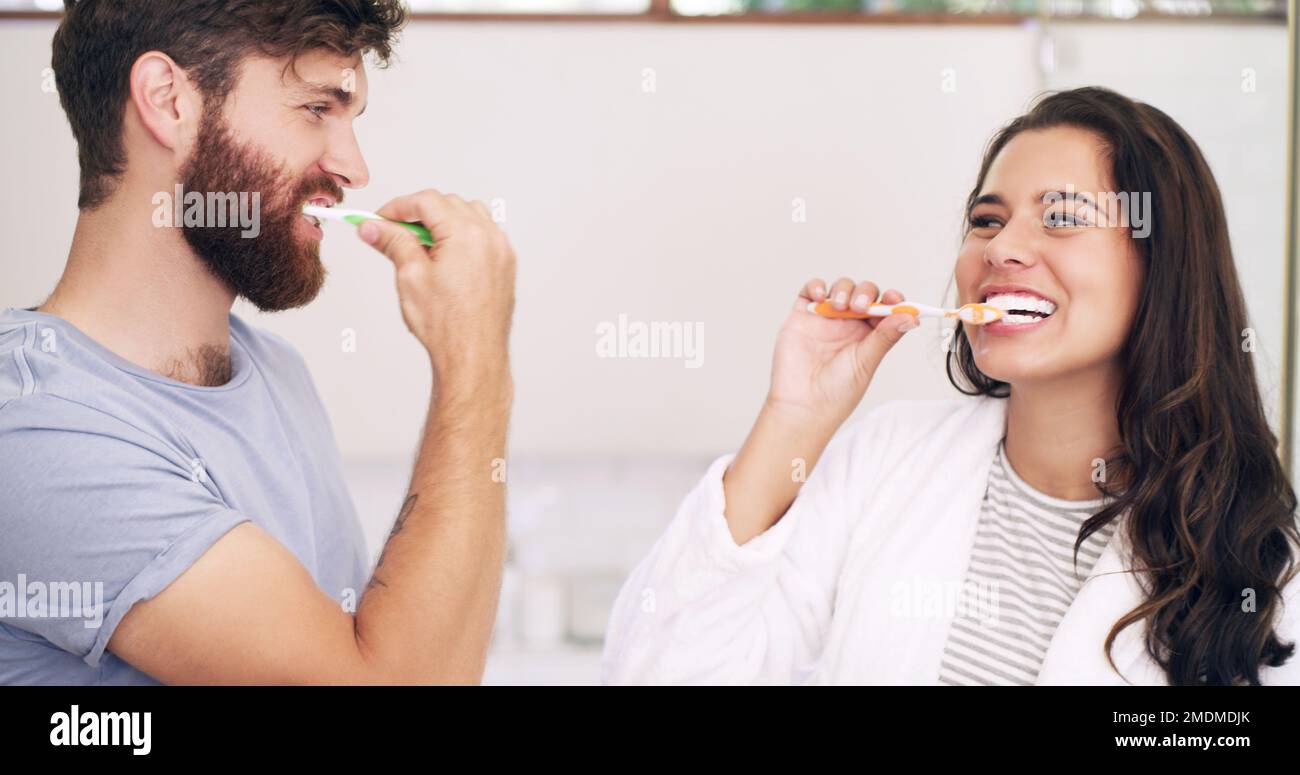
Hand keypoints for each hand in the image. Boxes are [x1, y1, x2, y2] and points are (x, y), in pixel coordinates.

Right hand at [359, 190, 515, 397]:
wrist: (474, 357)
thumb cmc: (448, 326)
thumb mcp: (410, 276)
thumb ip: (393, 242)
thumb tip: (374, 227)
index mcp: (467, 235)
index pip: (427, 201)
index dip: (398, 207)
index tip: (380, 219)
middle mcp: (490, 238)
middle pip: (449, 205)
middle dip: (418, 213)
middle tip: (393, 232)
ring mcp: (502, 252)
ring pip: (469, 217)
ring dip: (442, 223)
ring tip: (419, 247)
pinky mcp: (505, 267)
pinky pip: (483, 237)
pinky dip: (461, 238)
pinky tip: (443, 259)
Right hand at [765, 277, 917, 430]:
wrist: (803, 405)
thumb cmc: (836, 393)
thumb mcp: (867, 362)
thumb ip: (885, 336)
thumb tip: (910, 317)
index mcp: (868, 336)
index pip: (885, 310)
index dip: (892, 300)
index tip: (896, 299)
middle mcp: (848, 326)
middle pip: (863, 293)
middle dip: (866, 293)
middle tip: (862, 306)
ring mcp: (824, 320)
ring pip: (839, 288)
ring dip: (843, 289)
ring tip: (840, 305)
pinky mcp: (802, 318)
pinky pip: (808, 292)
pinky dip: (815, 286)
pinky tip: (820, 295)